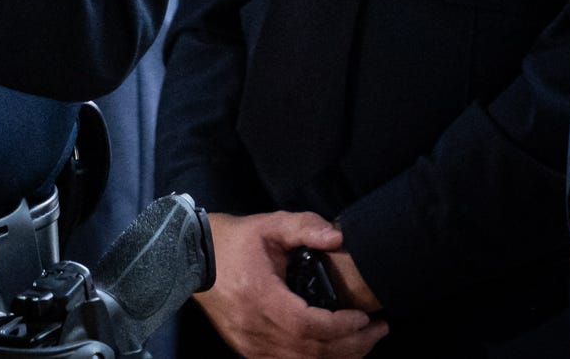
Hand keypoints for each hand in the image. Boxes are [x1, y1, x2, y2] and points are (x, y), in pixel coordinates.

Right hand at [193, 211, 385, 358]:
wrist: (191, 259)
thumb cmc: (233, 241)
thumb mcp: (269, 224)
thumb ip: (304, 227)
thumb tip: (339, 237)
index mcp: (261, 297)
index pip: (308, 325)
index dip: (340, 327)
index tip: (365, 317)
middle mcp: (255, 329)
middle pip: (311, 351)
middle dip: (351, 345)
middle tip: (379, 330)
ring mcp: (250, 346)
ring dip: (338, 357)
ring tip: (365, 342)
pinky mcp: (248, 351)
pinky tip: (334, 351)